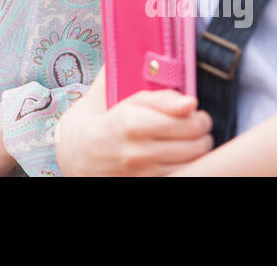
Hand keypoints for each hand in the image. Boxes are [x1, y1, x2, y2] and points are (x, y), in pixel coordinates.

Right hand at [57, 65, 212, 175]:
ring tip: (191, 141)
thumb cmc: (99, 120)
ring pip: (191, 162)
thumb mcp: (118, 97)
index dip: (199, 116)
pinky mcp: (144, 183)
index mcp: (130, 121)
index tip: (195, 111)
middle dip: (201, 132)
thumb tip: (187, 97)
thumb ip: (153, 93)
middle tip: (198, 125)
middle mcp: (137, 150)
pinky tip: (179, 156)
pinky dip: (186, 165)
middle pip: (194, 143)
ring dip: (196, 150)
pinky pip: (180, 174)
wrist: (75, 154)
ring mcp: (141, 171)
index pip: (186, 121)